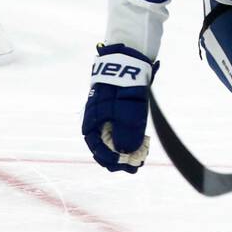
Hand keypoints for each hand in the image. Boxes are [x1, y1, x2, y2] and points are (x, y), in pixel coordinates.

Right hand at [82, 44, 155, 172]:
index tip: (130, 168)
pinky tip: (139, 144)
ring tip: (139, 159)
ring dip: (124, 151)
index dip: (113, 162)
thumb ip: (127, 133)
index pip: (98, 151)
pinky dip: (126, 140)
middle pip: (104, 148)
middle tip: (136, 167)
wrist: (126, 63)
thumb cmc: (123, 88)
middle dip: (119, 160)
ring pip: (111, 141)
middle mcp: (95, 123)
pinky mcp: (114, 112)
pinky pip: (117, 131)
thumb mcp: (127, 112)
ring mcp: (104, 117)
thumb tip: (126, 153)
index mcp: (91, 125)